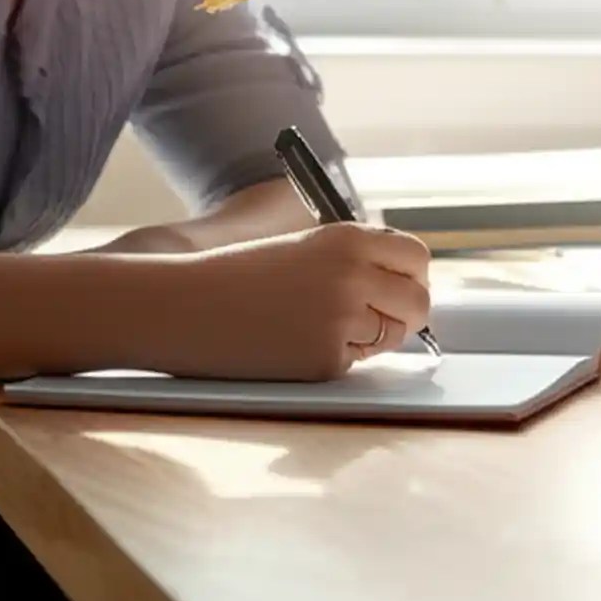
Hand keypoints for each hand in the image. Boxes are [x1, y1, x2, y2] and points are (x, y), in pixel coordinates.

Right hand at [184, 223, 430, 380]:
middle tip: (376, 317)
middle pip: (419, 302)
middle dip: (405, 313)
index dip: (410, 275)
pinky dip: (332, 358)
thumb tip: (407, 286)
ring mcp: (342, 320)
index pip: (417, 257)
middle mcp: (354, 275)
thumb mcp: (306, 248)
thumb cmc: (238, 276)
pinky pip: (353, 363)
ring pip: (392, 336)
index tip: (398, 285)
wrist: (180, 306)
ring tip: (316, 326)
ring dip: (370, 337)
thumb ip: (357, 260)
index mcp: (349, 238)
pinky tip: (291, 344)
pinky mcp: (326, 360)